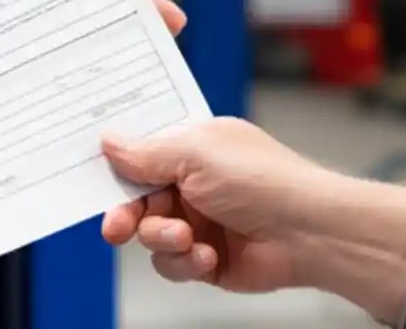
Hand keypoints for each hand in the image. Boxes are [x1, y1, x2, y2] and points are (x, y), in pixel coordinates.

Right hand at [100, 118, 327, 292]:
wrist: (311, 234)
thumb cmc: (264, 182)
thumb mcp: (194, 154)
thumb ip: (145, 153)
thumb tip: (108, 141)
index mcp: (192, 147)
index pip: (141, 151)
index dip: (117, 166)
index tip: (94, 179)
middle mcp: (194, 182)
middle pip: (137, 199)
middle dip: (128, 214)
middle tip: (117, 227)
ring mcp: (200, 220)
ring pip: (151, 235)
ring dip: (163, 239)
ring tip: (185, 238)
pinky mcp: (207, 257)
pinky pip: (172, 263)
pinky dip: (185, 262)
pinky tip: (206, 255)